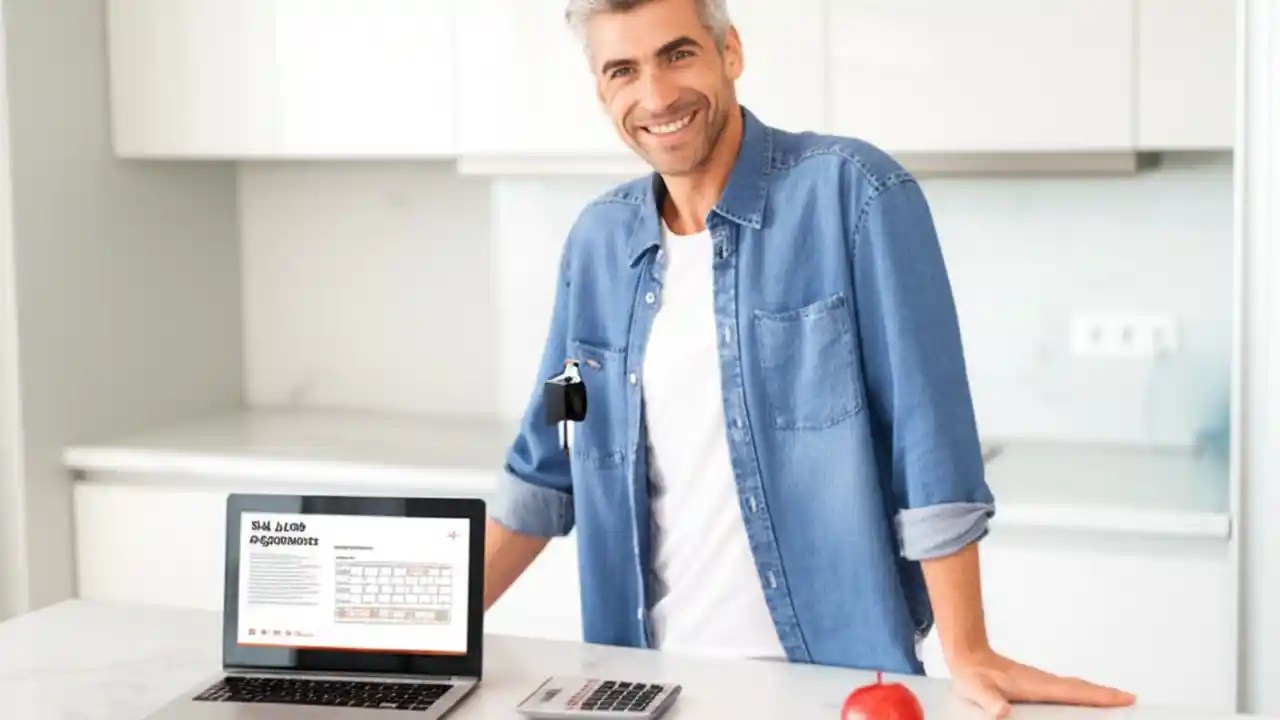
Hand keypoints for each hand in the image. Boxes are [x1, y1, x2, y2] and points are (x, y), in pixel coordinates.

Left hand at [949, 650, 1135, 717]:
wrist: (967, 656)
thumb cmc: (972, 675)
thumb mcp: (977, 690)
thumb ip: (989, 702)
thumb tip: (1002, 712)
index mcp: (1035, 685)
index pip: (1073, 692)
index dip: (1099, 696)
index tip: (1124, 697)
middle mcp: (1042, 682)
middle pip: (1081, 688)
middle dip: (1106, 694)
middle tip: (1130, 698)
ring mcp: (1040, 682)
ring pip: (1074, 688)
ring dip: (1096, 693)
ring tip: (1116, 699)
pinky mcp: (1035, 685)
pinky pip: (1065, 689)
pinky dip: (1081, 692)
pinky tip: (1083, 697)